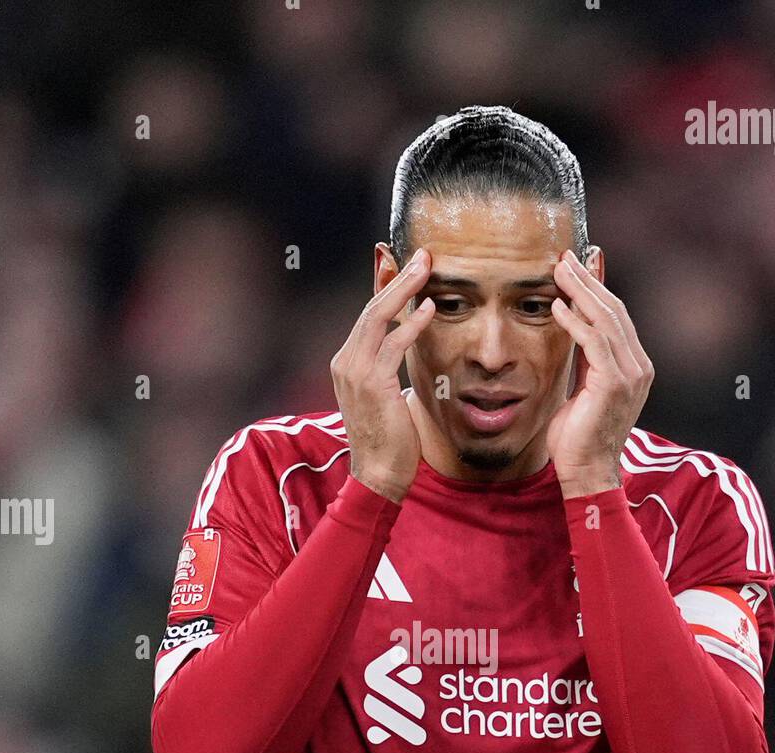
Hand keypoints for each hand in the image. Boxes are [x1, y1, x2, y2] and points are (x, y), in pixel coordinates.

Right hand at [330, 248, 435, 503]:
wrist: (377, 475)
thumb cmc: (388, 439)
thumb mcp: (385, 396)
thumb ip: (388, 369)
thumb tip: (403, 347)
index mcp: (346, 363)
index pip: (367, 316)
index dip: (385, 287)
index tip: (404, 265)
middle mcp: (345, 362)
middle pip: (370, 308)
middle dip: (395, 277)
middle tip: (421, 254)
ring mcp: (355, 372)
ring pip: (378, 317)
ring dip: (404, 289)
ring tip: (427, 268)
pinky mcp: (373, 383)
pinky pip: (394, 344)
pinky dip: (412, 324)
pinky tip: (430, 309)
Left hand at [547, 249, 653, 498]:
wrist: (587, 472)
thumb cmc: (579, 438)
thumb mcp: (583, 388)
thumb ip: (585, 359)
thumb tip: (575, 328)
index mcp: (634, 366)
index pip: (617, 317)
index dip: (598, 288)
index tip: (578, 266)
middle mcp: (639, 366)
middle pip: (615, 311)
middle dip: (589, 281)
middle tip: (565, 258)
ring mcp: (630, 375)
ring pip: (607, 321)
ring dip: (581, 293)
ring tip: (559, 272)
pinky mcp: (614, 384)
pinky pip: (594, 343)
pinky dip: (575, 322)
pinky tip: (558, 307)